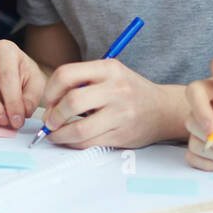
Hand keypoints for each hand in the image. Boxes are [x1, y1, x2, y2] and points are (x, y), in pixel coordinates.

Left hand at [40, 59, 177, 148]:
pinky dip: (72, 143)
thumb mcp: (110, 74)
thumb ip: (83, 80)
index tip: (49, 100)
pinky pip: (89, 142)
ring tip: (55, 133)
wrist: (163, 110)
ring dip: (59, 134)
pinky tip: (70, 139)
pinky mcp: (122, 134)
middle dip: (53, 115)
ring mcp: (121, 113)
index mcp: (109, 68)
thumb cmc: (131, 92)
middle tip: (49, 121)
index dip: (50, 90)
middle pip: (71, 102)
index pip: (66, 74)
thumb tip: (51, 101)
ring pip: (79, 128)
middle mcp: (116, 89)